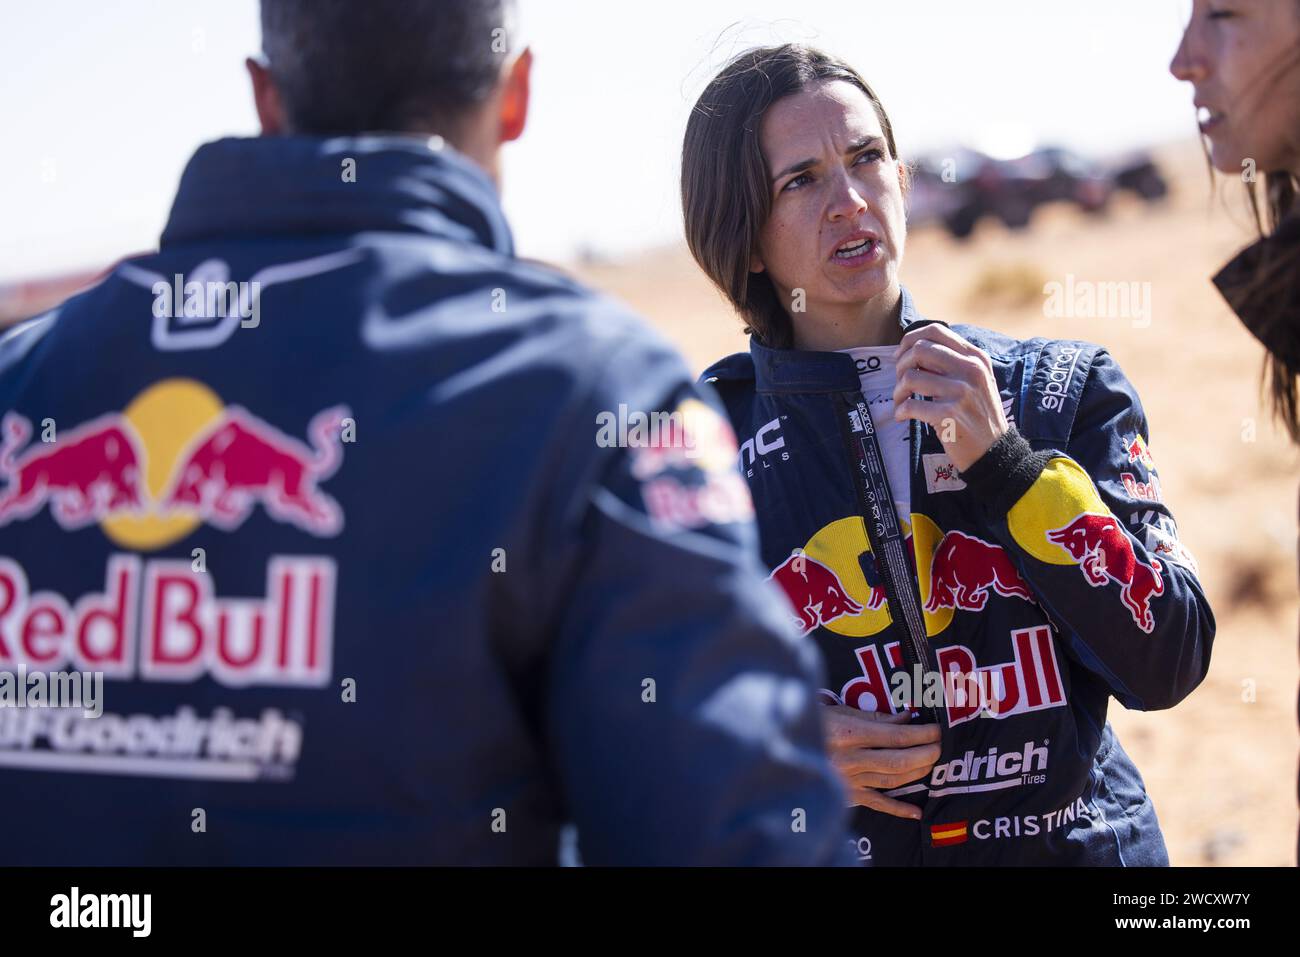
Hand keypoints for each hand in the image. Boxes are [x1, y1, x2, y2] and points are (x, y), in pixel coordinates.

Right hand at [820, 704, 941, 818]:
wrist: (781, 749)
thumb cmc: (809, 723)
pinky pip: (877, 803)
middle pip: (899, 759)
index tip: (936, 729)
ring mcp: (849, 779)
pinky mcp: (846, 794)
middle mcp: (850, 758)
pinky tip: (916, 812)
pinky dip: (898, 809)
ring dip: (917, 772)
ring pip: (892, 780)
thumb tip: (905, 718)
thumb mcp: (837, 711)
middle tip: (940, 746)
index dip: (921, 733)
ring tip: (931, 763)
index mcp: (848, 733)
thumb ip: (873, 717)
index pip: (895, 736)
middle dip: (925, 753)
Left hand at [891, 324, 1008, 471]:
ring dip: (898, 391)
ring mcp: (961, 392)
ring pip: (910, 377)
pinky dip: (900, 411)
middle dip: (901, 365)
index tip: (901, 356)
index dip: (910, 340)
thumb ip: (952, 362)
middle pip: (919, 349)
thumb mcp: (975, 380)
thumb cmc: (978, 414)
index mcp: (975, 357)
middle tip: (901, 382)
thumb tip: (914, 349)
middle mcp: (970, 370)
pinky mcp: (949, 415)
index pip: (936, 331)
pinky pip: (910, 405)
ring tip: (901, 402)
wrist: (994, 450)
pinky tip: (903, 417)